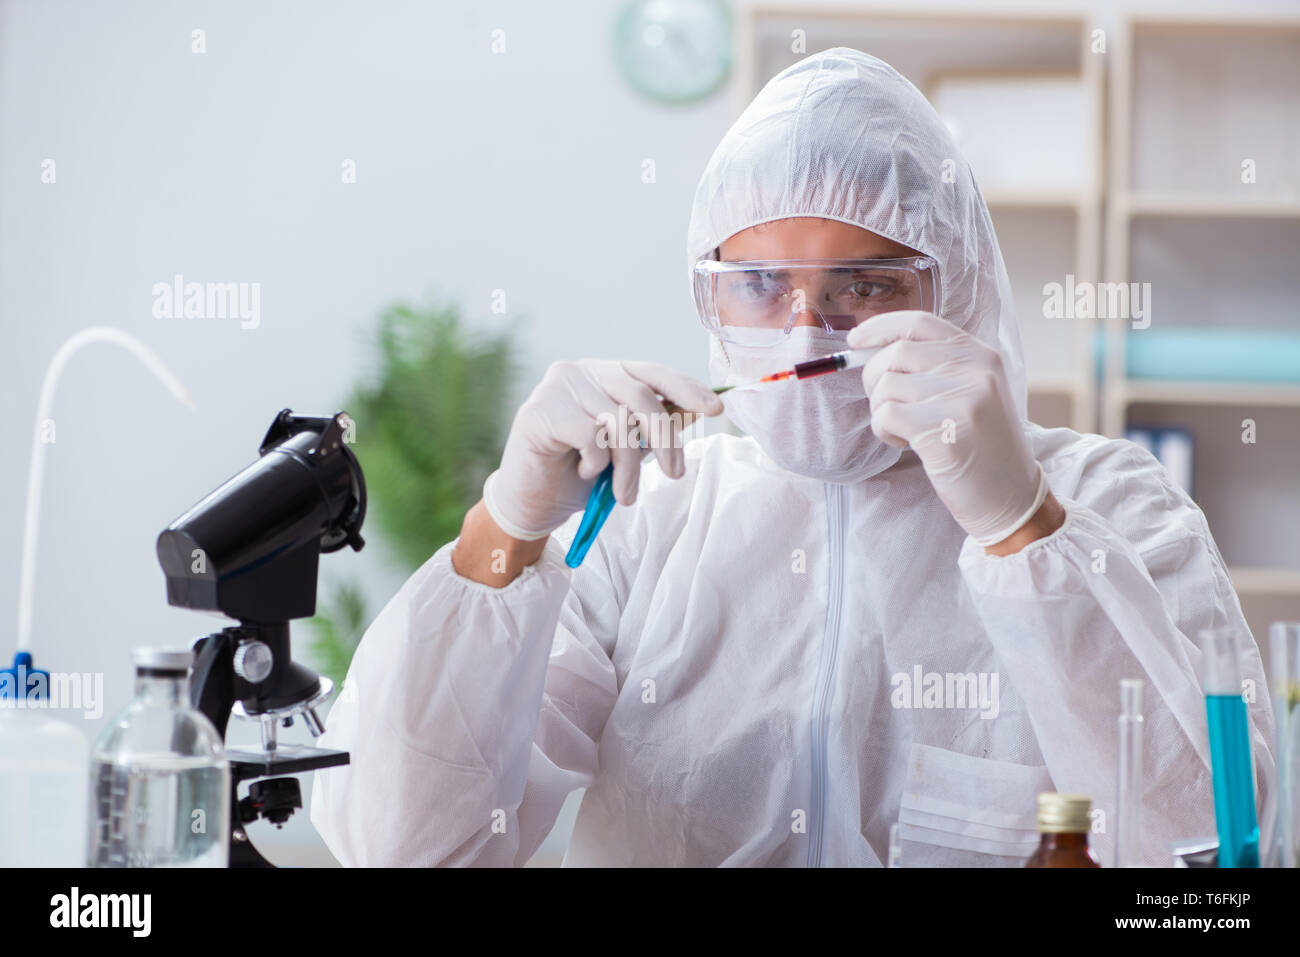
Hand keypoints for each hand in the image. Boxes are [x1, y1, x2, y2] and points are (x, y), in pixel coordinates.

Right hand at [482, 359, 723, 541]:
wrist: (532, 503)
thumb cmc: (579, 474)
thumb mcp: (625, 450)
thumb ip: (650, 428)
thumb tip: (695, 412)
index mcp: (605, 374)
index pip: (653, 372)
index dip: (686, 389)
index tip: (716, 410)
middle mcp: (582, 371)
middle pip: (641, 397)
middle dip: (665, 440)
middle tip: (675, 474)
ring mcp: (559, 387)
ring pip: (618, 422)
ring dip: (629, 466)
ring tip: (624, 493)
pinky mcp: (541, 410)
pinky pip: (590, 436)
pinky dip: (597, 463)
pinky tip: (585, 472)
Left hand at [848, 311, 1048, 547]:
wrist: (1011, 497)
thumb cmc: (981, 447)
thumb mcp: (971, 393)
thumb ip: (934, 367)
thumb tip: (870, 350)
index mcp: (980, 355)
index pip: (919, 322)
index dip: (879, 328)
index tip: (855, 342)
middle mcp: (975, 370)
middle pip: (895, 354)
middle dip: (873, 379)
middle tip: (885, 405)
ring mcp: (963, 400)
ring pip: (886, 386)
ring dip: (881, 411)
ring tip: (905, 430)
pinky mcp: (945, 432)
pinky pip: (886, 415)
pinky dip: (883, 430)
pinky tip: (905, 443)